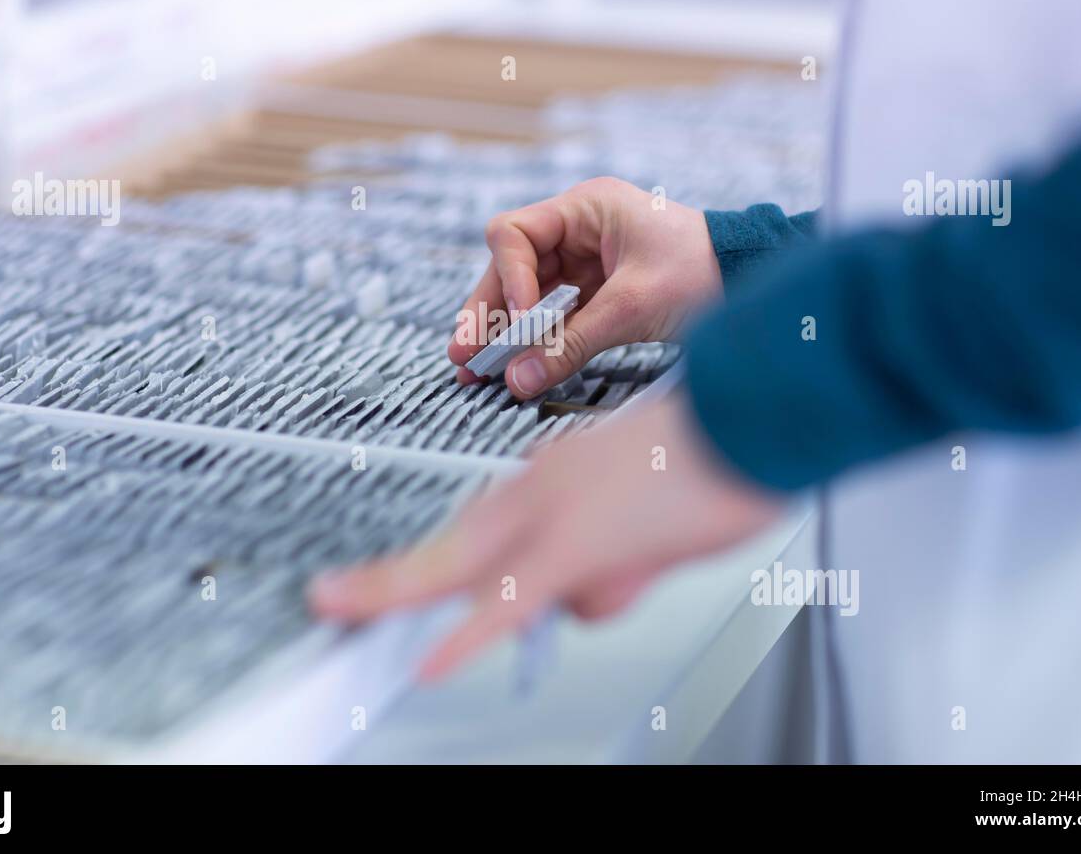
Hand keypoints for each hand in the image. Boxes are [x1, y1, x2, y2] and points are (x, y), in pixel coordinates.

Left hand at [309, 392, 783, 681]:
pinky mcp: (578, 544)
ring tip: (649, 543)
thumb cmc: (706, 458)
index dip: (403, 571)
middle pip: (446, 559)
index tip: (353, 591)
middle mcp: (536, 492)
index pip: (460, 537)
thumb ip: (595, 550)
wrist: (748, 418)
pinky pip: (510, 602)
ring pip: (521, 594)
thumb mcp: (637, 505)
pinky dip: (470, 638)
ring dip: (576, 596)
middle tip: (331, 603)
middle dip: (384, 589)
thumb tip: (577, 594)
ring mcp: (551, 517)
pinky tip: (430, 662)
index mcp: (543, 478)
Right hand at [449, 177, 721, 398]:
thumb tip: (520, 379)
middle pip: (512, 267)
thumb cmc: (705, 271)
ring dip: (504, 330)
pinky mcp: (597, 292)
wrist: (757, 281)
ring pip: (527, 294)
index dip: (507, 279)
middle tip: (463, 354)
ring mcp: (586, 261)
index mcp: (586, 208)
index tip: (516, 321)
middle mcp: (579, 230)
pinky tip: (514, 366)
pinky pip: (553, 316)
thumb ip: (571, 344)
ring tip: (475, 368)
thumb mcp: (633, 308)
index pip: (516, 235)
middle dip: (487, 312)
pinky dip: (535, 340)